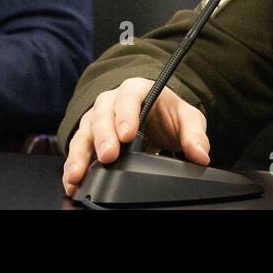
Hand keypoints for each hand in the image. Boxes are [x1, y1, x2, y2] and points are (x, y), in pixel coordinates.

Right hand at [61, 77, 209, 197]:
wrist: (156, 117)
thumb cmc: (167, 114)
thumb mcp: (187, 119)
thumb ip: (194, 135)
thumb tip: (200, 155)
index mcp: (137, 89)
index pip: (129, 96)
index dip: (127, 114)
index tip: (129, 135)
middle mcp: (112, 100)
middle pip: (102, 114)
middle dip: (103, 136)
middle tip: (108, 156)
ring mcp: (97, 119)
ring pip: (84, 132)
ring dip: (80, 154)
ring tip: (78, 175)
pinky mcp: (89, 138)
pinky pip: (77, 150)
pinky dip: (73, 166)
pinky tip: (72, 183)